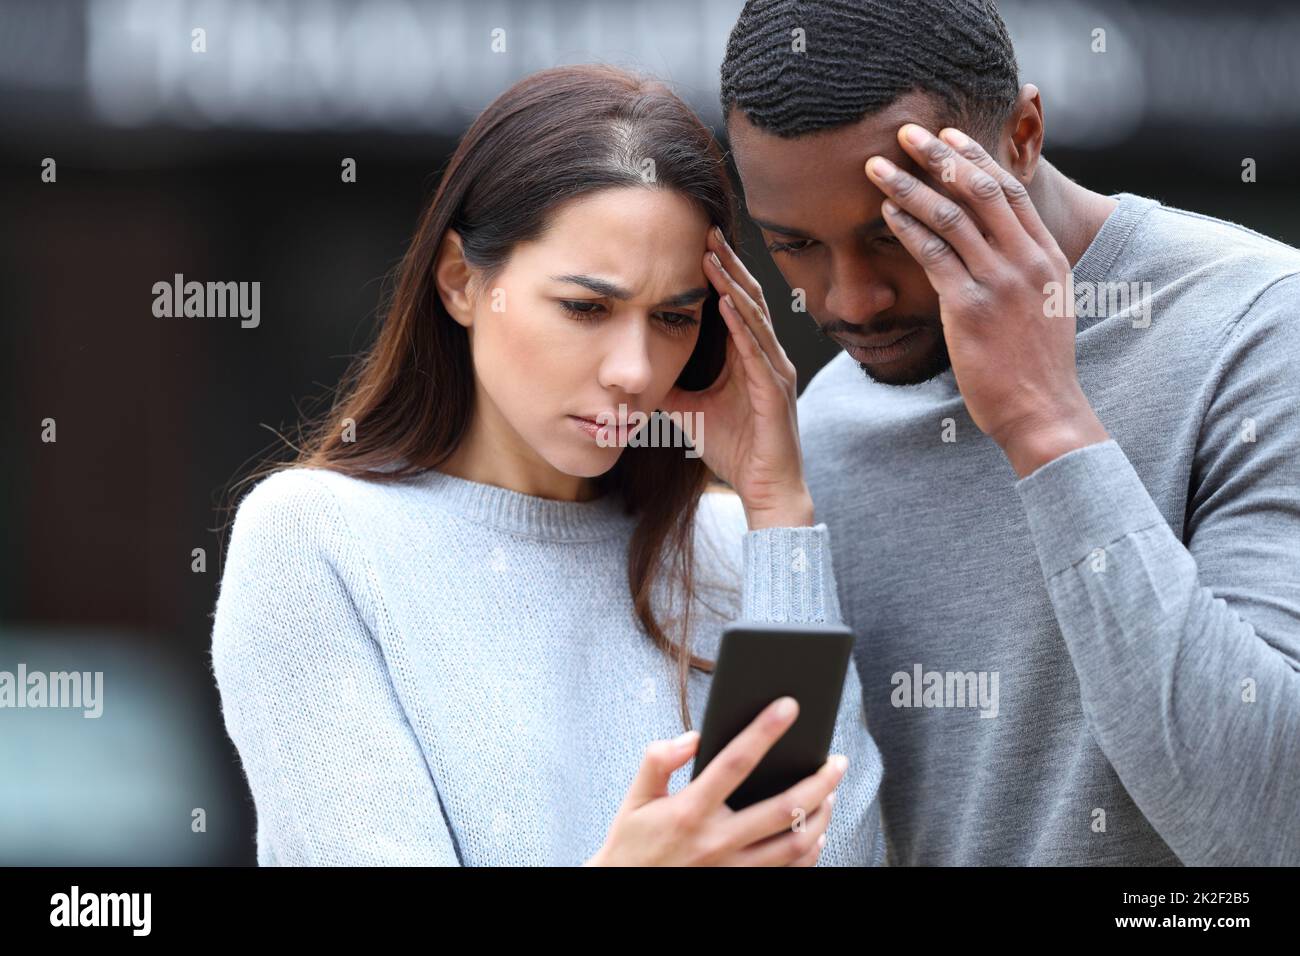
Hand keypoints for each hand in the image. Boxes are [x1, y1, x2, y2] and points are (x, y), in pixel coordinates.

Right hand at [584, 697, 846, 865]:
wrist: (625, 893)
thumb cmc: (632, 845)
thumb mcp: (635, 799)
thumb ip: (658, 761)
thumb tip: (693, 737)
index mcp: (690, 811)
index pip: (736, 762)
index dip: (764, 730)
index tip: (788, 706)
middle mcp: (717, 841)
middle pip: (784, 807)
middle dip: (819, 779)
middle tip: (837, 760)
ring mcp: (733, 869)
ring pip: (796, 842)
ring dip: (822, 814)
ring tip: (831, 792)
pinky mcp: (741, 885)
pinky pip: (789, 870)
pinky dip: (811, 850)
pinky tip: (817, 832)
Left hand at [662, 226, 814, 528]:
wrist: (766, 490)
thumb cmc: (736, 450)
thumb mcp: (690, 411)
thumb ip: (669, 387)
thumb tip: (634, 374)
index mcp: (751, 357)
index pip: (737, 304)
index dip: (721, 274)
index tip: (699, 243)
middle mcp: (768, 357)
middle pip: (749, 299)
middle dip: (729, 265)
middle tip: (709, 231)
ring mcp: (776, 372)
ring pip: (754, 317)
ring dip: (733, 285)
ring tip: (713, 256)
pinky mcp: (776, 392)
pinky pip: (757, 351)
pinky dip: (741, 325)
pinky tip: (726, 302)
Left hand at [864, 124, 1108, 477]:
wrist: (1043, 410)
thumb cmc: (1035, 367)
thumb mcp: (1044, 307)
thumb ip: (1024, 271)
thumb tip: (997, 249)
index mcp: (1047, 256)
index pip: (1010, 190)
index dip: (976, 157)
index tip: (948, 135)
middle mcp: (1026, 260)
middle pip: (980, 189)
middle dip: (939, 155)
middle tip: (906, 130)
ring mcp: (1000, 281)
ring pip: (952, 216)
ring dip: (910, 185)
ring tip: (877, 165)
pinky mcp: (971, 307)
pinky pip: (934, 255)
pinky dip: (907, 227)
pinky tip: (884, 212)